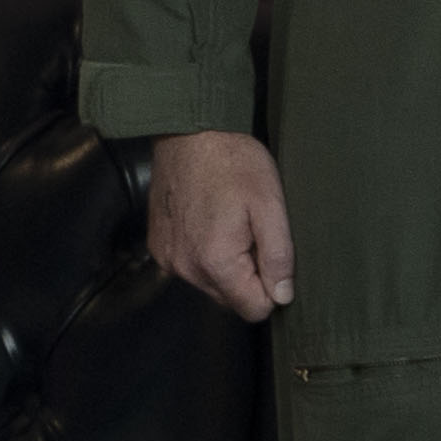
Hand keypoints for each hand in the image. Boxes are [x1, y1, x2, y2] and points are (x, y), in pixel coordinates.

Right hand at [147, 127, 293, 321]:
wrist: (188, 131)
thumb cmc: (233, 162)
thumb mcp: (270, 205)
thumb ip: (279, 257)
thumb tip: (282, 296)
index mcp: (215, 262)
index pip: (254, 309)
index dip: (272, 288)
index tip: (271, 255)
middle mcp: (185, 268)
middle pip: (230, 300)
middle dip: (248, 276)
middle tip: (252, 233)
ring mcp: (167, 258)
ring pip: (210, 284)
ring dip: (226, 265)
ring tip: (230, 223)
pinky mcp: (158, 246)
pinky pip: (190, 267)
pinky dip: (203, 253)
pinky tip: (209, 221)